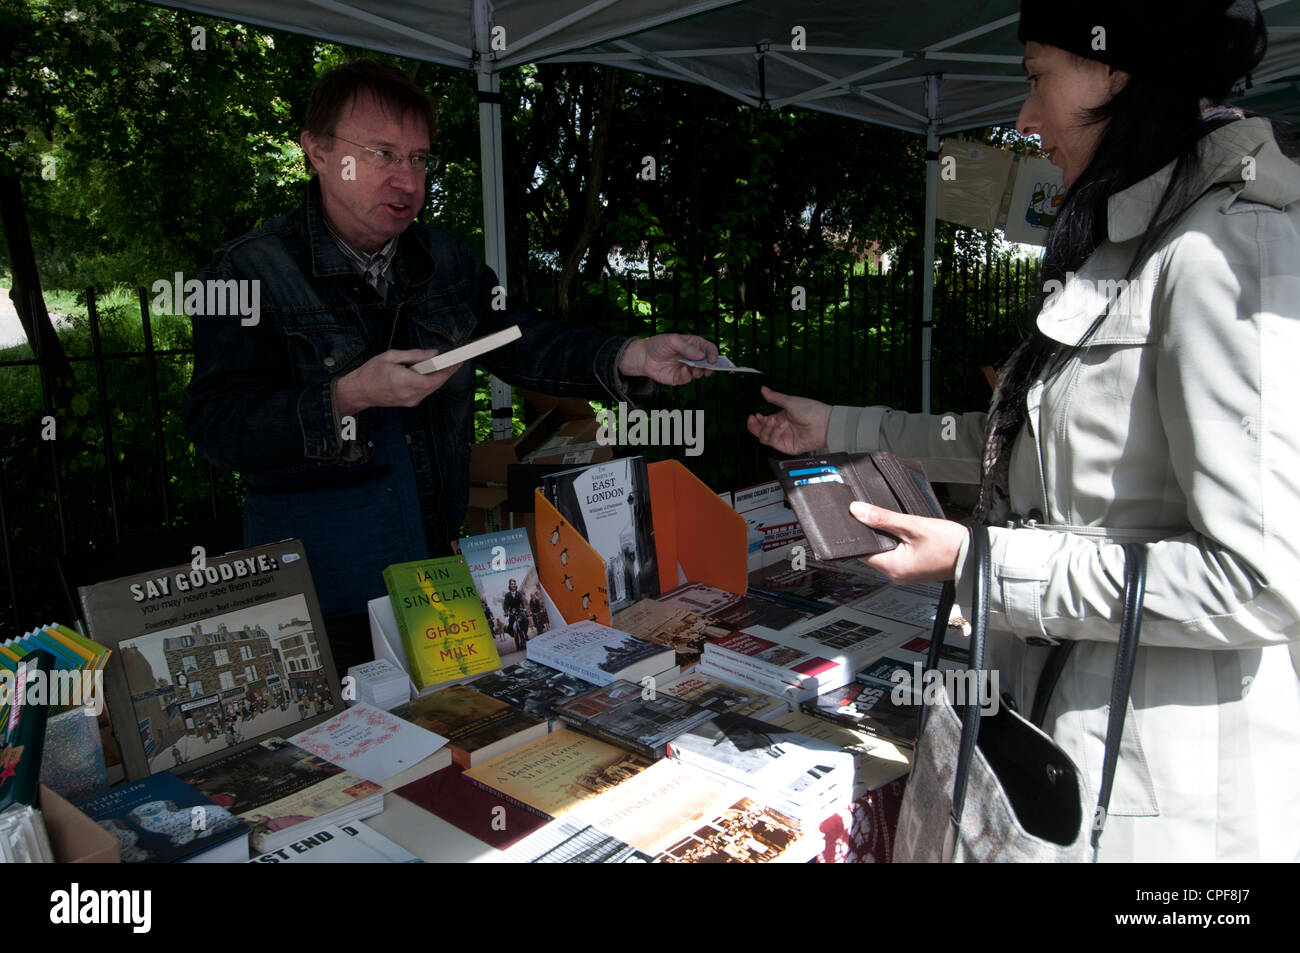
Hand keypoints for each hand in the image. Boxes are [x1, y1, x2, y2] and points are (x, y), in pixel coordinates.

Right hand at [335, 349, 463, 415]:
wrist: (358, 391)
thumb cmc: (371, 372)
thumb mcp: (391, 356)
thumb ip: (414, 355)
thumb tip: (433, 353)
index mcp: (404, 381)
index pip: (434, 378)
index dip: (448, 370)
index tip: (457, 361)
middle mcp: (410, 394)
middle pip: (436, 384)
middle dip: (447, 372)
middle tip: (455, 361)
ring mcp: (410, 401)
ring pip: (432, 388)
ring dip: (439, 377)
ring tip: (444, 365)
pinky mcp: (410, 403)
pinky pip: (425, 391)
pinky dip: (430, 382)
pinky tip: (430, 373)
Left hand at [618, 334, 718, 385]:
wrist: (645, 356)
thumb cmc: (659, 345)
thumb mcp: (673, 340)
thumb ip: (687, 347)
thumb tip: (701, 356)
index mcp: (694, 345)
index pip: (710, 349)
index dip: (713, 354)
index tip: (711, 360)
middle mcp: (693, 357)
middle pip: (708, 363)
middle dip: (710, 366)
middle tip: (707, 368)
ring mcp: (687, 368)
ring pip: (700, 372)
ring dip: (699, 372)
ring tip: (694, 369)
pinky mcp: (680, 377)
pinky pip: (687, 379)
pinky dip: (687, 375)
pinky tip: (684, 370)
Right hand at [746, 385, 831, 454]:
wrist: (824, 423)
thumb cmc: (812, 410)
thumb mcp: (790, 401)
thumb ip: (775, 397)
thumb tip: (763, 389)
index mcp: (781, 418)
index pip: (763, 422)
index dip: (756, 420)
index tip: (753, 415)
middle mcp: (781, 429)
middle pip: (761, 431)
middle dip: (755, 426)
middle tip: (753, 420)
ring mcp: (784, 438)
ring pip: (765, 438)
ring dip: (766, 428)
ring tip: (773, 421)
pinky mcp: (787, 447)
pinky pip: (774, 442)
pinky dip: (774, 434)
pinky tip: (780, 426)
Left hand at [851, 502, 966, 584]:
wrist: (974, 555)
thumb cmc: (949, 545)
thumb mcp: (913, 525)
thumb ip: (883, 518)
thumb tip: (858, 511)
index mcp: (893, 568)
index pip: (862, 552)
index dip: (859, 534)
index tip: (857, 519)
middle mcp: (897, 575)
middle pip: (873, 552)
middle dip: (874, 533)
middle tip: (878, 516)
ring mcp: (906, 573)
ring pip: (886, 552)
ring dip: (887, 537)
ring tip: (895, 523)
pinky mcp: (914, 568)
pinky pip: (897, 554)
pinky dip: (897, 542)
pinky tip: (904, 531)